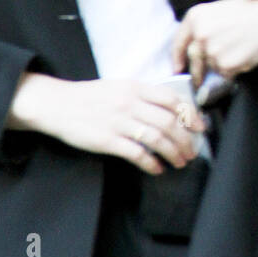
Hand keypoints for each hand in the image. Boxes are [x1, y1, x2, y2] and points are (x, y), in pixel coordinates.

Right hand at [6, 73, 205, 175]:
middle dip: (185, 139)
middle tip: (192, 151)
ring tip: (180, 162)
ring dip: (173, 152)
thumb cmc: (91, 97)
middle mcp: (130, 103)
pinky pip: (136, 153)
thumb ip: (143, 96)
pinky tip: (158, 168)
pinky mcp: (107, 140)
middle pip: (168, 122)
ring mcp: (118, 122)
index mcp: (135, 88)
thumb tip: (171, 109)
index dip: (189, 114)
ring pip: (156, 138)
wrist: (57, 104)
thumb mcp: (120, 87)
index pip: (171, 99)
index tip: (200, 128)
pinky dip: (151, 163)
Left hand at [172, 0, 257, 87]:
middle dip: (199, 70)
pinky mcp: (226, 63)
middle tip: (208, 74)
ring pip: (211, 68)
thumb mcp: (218, 11)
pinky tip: (245, 56)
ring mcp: (212, 50)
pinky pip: (225, 74)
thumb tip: (193, 52)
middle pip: (193, 60)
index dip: (177, 59)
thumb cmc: (250, 11)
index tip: (179, 69)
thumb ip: (202, 28)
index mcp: (195, 17)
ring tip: (238, 52)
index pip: (178, 44)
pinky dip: (234, 70)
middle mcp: (200, 33)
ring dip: (222, 66)